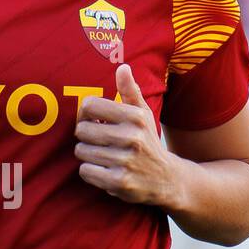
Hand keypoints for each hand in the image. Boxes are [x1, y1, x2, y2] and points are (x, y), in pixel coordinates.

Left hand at [74, 63, 176, 205]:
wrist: (167, 180)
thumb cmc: (148, 142)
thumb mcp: (143, 115)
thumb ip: (130, 91)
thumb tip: (122, 67)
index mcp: (135, 117)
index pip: (89, 105)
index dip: (85, 114)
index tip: (93, 120)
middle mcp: (131, 137)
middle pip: (81, 130)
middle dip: (86, 137)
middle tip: (99, 141)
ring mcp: (124, 161)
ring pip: (81, 151)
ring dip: (88, 155)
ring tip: (104, 156)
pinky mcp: (118, 182)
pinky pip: (85, 171)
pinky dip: (90, 172)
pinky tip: (105, 170)